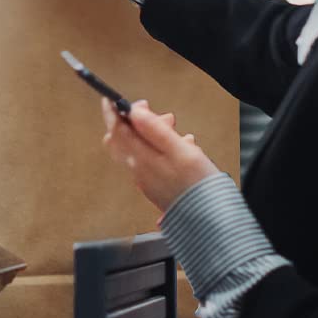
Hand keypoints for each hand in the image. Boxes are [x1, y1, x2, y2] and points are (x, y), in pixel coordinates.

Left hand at [101, 98, 218, 211]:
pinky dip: (160, 148)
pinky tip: (182, 147)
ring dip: (154, 134)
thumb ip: (154, 130)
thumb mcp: (179, 149)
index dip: (112, 112)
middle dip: (140, 122)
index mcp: (141, 159)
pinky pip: (150, 160)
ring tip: (179, 131)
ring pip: (139, 148)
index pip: (117, 131)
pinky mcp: (154, 185)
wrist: (207, 217)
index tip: (111, 99)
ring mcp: (145, 178)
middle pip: (125, 139)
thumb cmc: (197, 183)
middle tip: (166, 117)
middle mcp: (138, 170)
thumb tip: (133, 113)